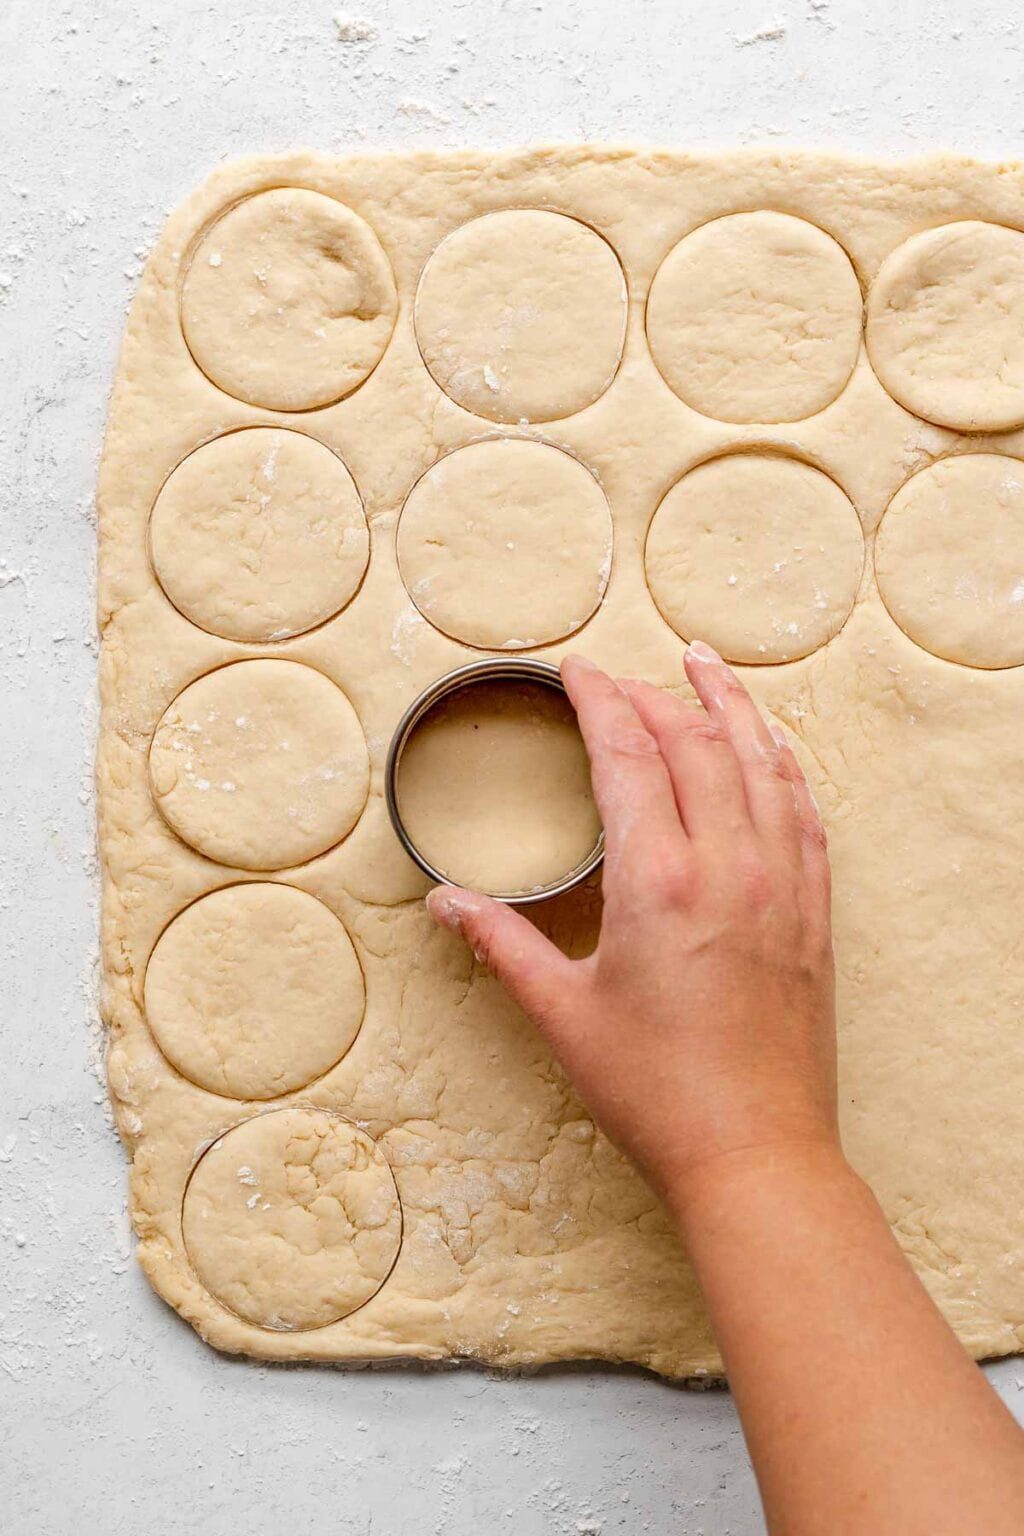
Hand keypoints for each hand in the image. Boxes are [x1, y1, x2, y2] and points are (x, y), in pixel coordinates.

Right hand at [425, 641, 838, 1208]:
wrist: (754, 1153)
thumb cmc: (653, 1091)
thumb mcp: (562, 1014)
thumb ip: (501, 944)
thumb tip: (444, 902)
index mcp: (658, 880)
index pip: (629, 756)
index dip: (600, 703)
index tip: (578, 673)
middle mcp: (728, 864)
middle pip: (695, 743)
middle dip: (653, 696)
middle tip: (619, 679)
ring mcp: (781, 883)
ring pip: (761, 761)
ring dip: (730, 705)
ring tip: (704, 665)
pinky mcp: (812, 910)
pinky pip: (804, 810)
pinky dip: (782, 763)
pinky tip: (770, 746)